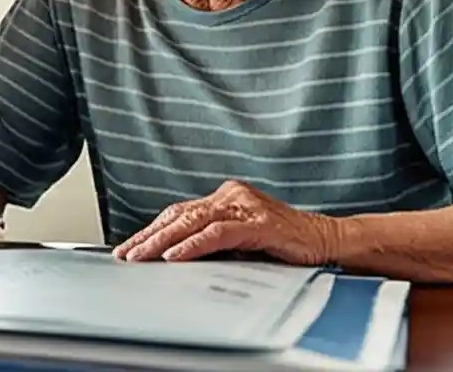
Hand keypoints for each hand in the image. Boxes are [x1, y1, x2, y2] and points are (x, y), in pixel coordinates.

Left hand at [113, 181, 340, 264]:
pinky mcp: (259, 223)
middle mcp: (231, 196)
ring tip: (142, 256)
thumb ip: (212, 240)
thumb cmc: (283, 243)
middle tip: (126, 254)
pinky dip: (193, 245)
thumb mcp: (240, 240)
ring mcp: (245, 206)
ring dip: (163, 241)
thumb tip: (172, 256)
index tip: (129, 247)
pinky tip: (175, 256)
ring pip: (193, 221)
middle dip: (149, 236)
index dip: (151, 229)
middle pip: (180, 214)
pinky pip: (218, 233)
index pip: (179, 212)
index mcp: (224, 197)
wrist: (326, 240)